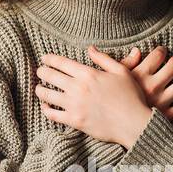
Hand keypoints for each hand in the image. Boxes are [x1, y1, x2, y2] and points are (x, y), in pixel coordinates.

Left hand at [36, 46, 152, 149]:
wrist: (134, 123)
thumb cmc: (131, 97)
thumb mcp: (121, 71)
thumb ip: (103, 59)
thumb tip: (90, 48)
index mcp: (88, 74)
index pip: (62, 63)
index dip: (50, 59)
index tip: (44, 58)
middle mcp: (78, 88)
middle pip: (51, 76)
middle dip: (42, 72)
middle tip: (39, 71)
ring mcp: (74, 105)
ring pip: (47, 95)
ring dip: (40, 90)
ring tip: (38, 88)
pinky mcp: (74, 121)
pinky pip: (53, 115)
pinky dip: (46, 110)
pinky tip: (45, 107)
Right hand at [120, 45, 172, 121]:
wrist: (114, 127)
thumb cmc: (111, 102)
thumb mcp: (113, 79)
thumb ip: (125, 63)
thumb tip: (136, 50)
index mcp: (140, 75)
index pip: (159, 53)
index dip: (161, 51)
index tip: (160, 54)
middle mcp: (153, 86)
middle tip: (170, 67)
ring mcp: (161, 101)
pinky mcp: (166, 116)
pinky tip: (171, 103)